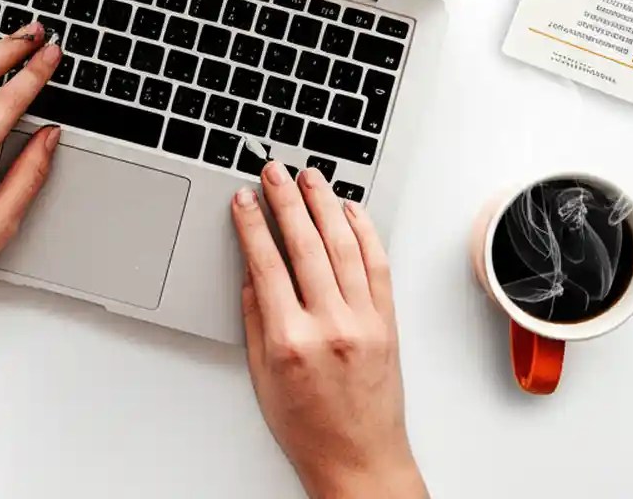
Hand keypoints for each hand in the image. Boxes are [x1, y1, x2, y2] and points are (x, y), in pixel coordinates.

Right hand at [232, 162, 427, 498]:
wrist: (359, 459)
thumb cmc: (308, 428)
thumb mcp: (262, 376)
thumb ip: (255, 319)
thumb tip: (252, 272)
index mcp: (290, 341)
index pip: (266, 265)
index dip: (252, 226)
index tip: (244, 200)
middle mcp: (331, 326)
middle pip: (305, 245)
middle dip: (287, 200)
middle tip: (274, 172)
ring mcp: (364, 321)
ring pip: (344, 246)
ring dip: (325, 205)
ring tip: (311, 178)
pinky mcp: (388, 323)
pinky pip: (377, 265)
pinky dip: (364, 232)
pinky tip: (350, 211)